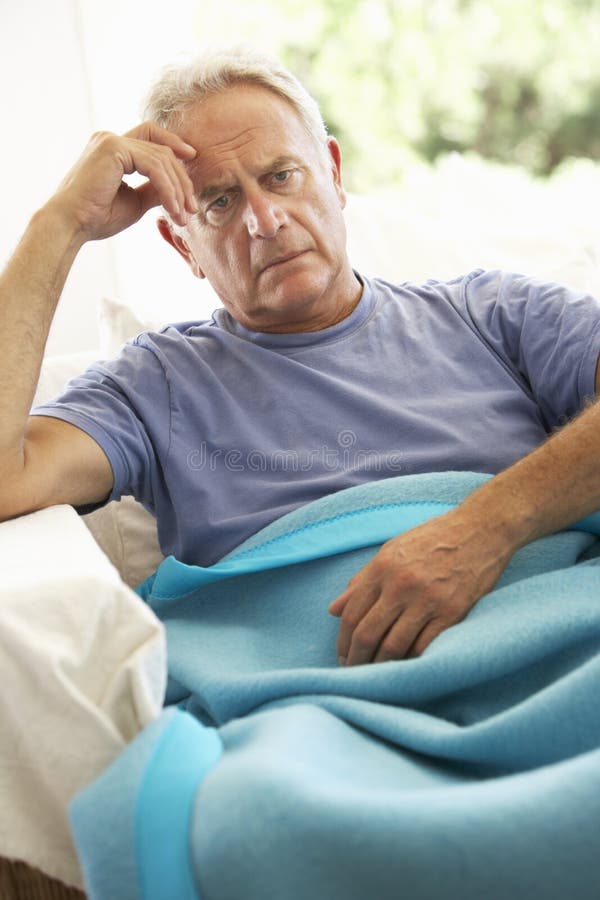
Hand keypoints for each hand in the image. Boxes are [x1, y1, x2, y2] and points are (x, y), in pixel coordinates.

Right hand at [49, 122, 197, 241]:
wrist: (71, 224)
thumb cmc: (96, 218)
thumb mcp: (134, 202)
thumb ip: (154, 190)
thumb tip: (178, 188)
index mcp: (112, 149)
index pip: (150, 135)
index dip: (173, 143)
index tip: (192, 159)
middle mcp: (110, 139)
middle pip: (161, 148)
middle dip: (181, 178)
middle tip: (192, 207)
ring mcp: (111, 141)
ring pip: (161, 158)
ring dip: (177, 189)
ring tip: (183, 215)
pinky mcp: (114, 148)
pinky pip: (154, 166)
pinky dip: (168, 189)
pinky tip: (173, 208)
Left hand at [328, 508, 512, 664]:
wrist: (480, 530)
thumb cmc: (432, 539)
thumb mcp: (391, 550)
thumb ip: (362, 580)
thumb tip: (333, 610)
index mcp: (382, 568)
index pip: (351, 614)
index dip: (342, 640)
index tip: (342, 654)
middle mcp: (400, 585)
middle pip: (367, 634)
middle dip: (356, 659)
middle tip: (353, 673)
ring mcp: (427, 600)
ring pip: (393, 646)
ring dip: (381, 666)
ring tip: (376, 674)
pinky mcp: (452, 613)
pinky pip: (424, 647)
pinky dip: (411, 661)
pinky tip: (405, 666)